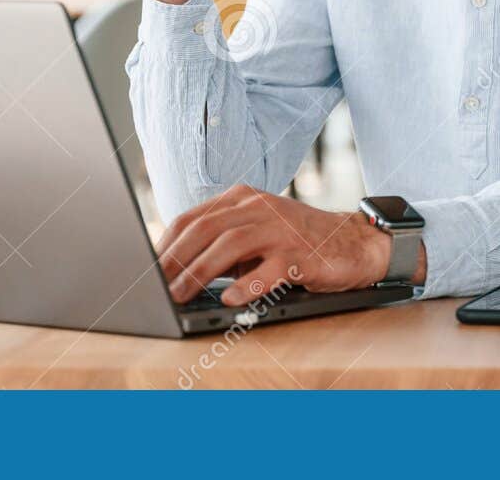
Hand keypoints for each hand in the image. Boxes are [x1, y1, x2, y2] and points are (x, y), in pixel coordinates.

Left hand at [157, 185, 418, 306]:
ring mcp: (280, 228)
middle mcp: (258, 207)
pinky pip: (269, 268)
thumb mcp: (254, 233)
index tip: (147, 269)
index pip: (192, 218)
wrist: (352, 242)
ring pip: (231, 245)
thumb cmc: (296, 242)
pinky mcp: (301, 252)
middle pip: (206, 228)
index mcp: (242, 199)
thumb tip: (175, 271)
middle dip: (175, 259)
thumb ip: (221, 244)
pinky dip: (247, 284)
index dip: (165, 244)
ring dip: (200, 272)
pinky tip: (230, 298)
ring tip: (180, 295)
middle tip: (155, 285)